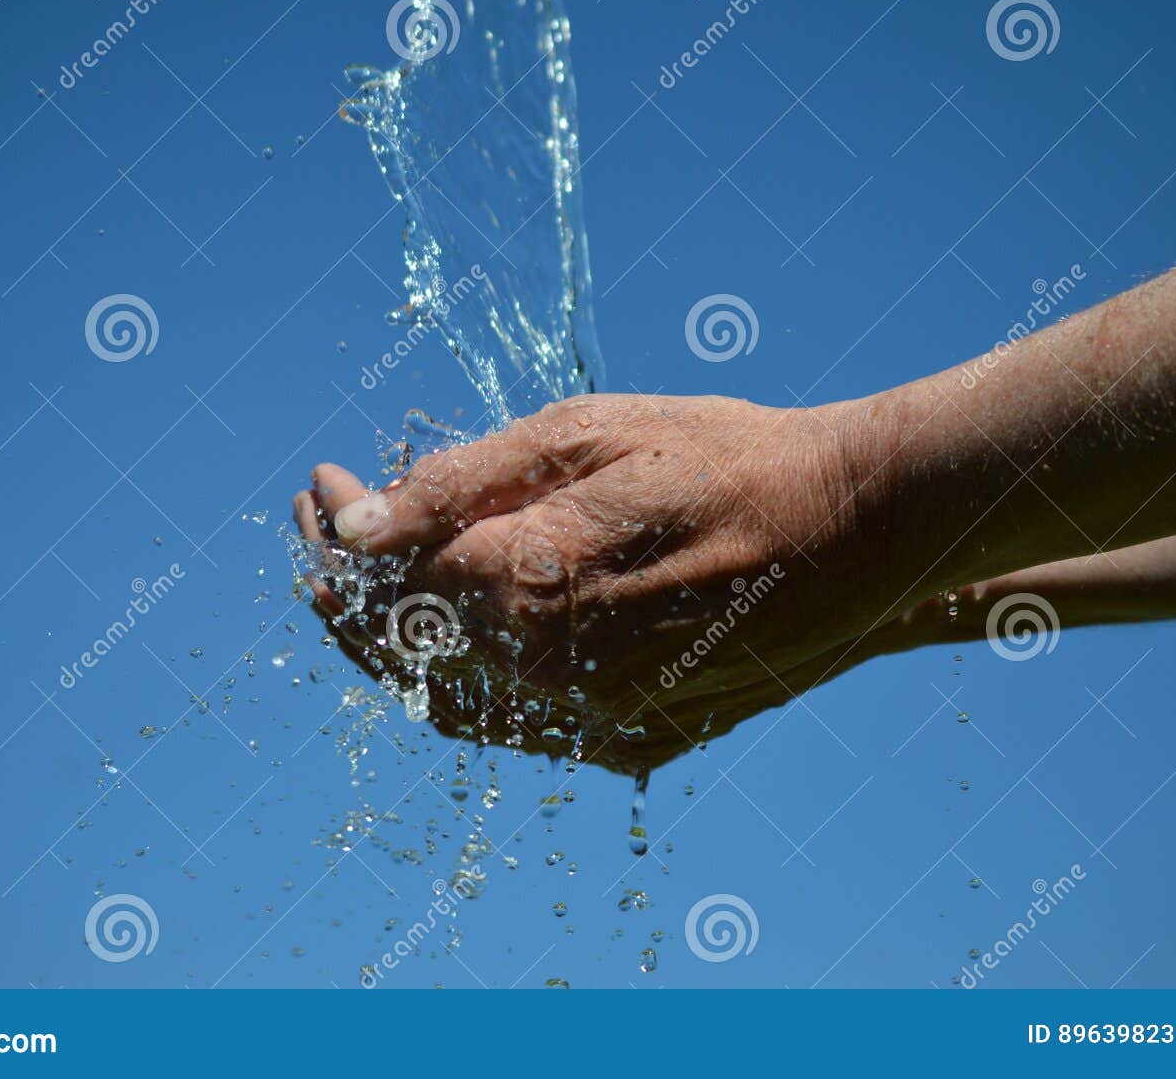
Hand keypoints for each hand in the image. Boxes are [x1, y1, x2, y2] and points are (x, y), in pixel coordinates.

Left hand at [293, 393, 909, 769]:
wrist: (855, 530)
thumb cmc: (724, 458)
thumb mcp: (591, 435)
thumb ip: (461, 483)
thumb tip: (352, 520)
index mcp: (528, 584)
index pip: (383, 575)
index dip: (336, 532)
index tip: (320, 486)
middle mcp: (549, 671)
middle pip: (401, 646)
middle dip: (343, 589)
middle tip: (322, 537)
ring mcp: (595, 719)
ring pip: (451, 697)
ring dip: (400, 639)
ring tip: (377, 584)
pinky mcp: (635, 741)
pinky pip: (520, 727)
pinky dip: (471, 683)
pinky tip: (464, 638)